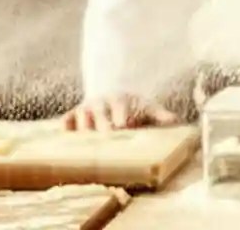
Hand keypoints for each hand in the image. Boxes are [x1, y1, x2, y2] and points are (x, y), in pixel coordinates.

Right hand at [61, 95, 178, 130]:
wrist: (114, 100)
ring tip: (86, 141)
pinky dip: (65, 127)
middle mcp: (101, 102)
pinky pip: (66, 120)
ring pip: (81, 115)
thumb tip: (175, 120)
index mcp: (120, 98)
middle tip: (105, 137)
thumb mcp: (148, 109)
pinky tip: (64, 137)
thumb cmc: (135, 109)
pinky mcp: (73, 116)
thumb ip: (159, 115)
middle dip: (101, 122)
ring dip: (83, 126)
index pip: (120, 105)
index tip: (124, 125)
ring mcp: (85, 108)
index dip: (121, 114)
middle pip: (99, 110)